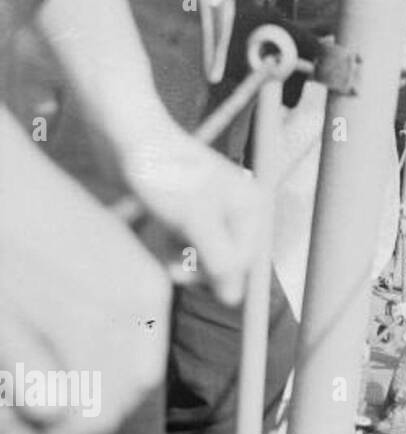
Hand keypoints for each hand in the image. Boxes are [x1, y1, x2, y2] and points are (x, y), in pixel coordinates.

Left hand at [121, 124, 259, 306]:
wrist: (125, 133)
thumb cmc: (164, 171)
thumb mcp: (195, 220)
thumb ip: (218, 260)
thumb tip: (233, 300)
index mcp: (250, 206)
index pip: (245, 261)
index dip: (218, 273)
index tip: (186, 267)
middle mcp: (236, 209)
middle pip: (228, 263)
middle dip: (199, 268)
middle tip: (173, 263)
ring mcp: (211, 212)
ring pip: (205, 258)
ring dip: (183, 261)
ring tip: (163, 245)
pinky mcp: (187, 214)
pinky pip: (188, 247)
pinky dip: (173, 248)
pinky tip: (159, 234)